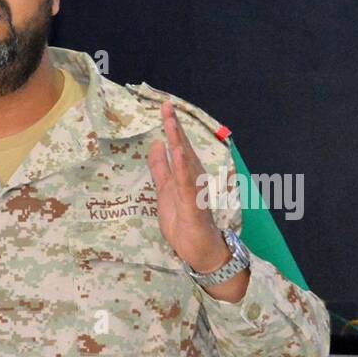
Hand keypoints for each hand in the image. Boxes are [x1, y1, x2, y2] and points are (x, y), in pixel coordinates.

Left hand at [147, 101, 248, 301]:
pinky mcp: (194, 206)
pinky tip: (178, 155)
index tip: (163, 106)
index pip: (177, 146)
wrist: (200, 251)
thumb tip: (156, 144)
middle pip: (183, 149)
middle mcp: (193, 178)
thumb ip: (161, 169)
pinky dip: (183, 170)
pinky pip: (188, 186)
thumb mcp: (165, 191)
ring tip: (171, 123)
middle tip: (166, 105)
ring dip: (179, 143)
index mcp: (185, 174)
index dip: (171, 127)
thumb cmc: (184, 221)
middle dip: (175, 127)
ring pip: (186, 163)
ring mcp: (195, 191)